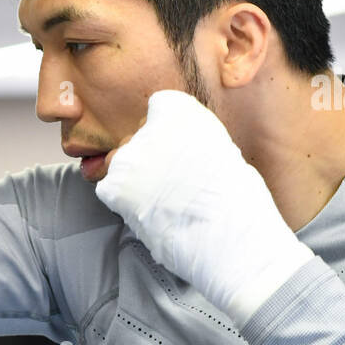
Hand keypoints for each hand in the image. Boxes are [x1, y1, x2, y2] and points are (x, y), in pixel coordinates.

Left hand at [94, 89, 314, 325]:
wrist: (229, 236)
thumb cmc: (236, 198)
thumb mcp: (219, 147)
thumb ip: (188, 138)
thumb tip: (172, 148)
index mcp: (180, 109)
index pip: (158, 110)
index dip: (168, 135)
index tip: (180, 153)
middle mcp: (149, 126)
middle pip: (137, 138)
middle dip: (149, 158)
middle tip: (171, 184)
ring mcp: (129, 156)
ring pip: (120, 163)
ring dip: (134, 179)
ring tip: (161, 202)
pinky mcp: (114, 187)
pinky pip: (109, 189)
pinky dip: (124, 202)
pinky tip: (150, 213)